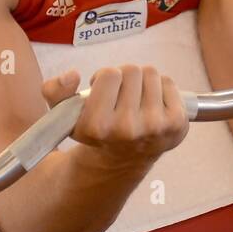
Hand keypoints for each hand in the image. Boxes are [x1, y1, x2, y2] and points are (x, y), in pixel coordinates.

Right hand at [41, 64, 188, 168]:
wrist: (123, 160)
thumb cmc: (96, 131)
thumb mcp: (66, 115)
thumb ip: (55, 91)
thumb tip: (72, 75)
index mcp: (97, 126)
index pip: (109, 74)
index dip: (104, 78)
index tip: (103, 92)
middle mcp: (127, 129)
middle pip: (132, 70)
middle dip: (124, 79)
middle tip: (121, 97)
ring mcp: (155, 127)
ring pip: (151, 74)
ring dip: (142, 82)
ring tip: (136, 101)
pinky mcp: (176, 124)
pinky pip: (169, 82)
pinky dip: (161, 89)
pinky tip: (152, 106)